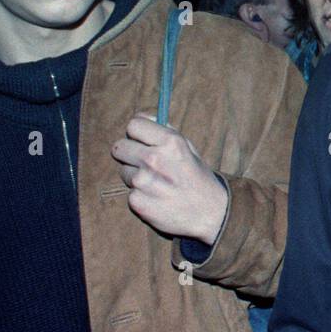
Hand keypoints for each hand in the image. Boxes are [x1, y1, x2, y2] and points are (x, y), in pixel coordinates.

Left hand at [111, 112, 227, 244]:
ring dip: (135, 175)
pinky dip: (139, 195)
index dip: (137, 133)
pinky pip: (129, 192)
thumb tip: (142, 118)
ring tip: (156, 183)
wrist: (210, 213)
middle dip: (130, 153)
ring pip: (123, 171)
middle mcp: (154, 159)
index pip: (133, 125)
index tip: (141, 139)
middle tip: (144, 162)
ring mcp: (144, 182)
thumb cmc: (197, 177)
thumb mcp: (189, 148)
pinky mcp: (137, 201)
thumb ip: (165, 132)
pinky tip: (156, 198)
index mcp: (170, 142)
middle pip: (120, 147)